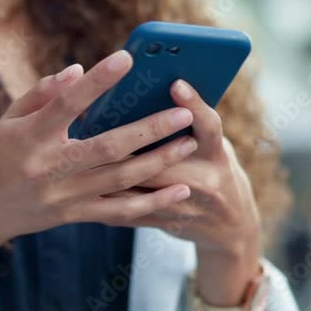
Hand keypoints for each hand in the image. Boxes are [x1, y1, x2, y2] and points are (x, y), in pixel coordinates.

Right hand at [0, 51, 199, 242]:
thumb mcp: (8, 120)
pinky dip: (153, 203)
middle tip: (183, 112)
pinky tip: (180, 191)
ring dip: (159, 162)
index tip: (127, 59)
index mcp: (32, 137)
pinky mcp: (75, 215)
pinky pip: (120, 211)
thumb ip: (42, 94)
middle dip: (149, 129)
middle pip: (108, 147)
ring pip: (121, 179)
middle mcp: (50, 167)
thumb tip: (78, 72)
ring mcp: (65, 196)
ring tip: (188, 143)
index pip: (68, 103)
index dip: (98, 81)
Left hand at [102, 79, 261, 304]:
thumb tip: (158, 89)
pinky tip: (80, 179)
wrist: (231, 226)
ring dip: (107, 169)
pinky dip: (102, 195)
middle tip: (99, 121)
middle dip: (131, 142)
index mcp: (217, 155)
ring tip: (82, 149)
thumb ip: (191, 122)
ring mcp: (183, 208)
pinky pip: (126, 210)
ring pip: (138, 187)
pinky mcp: (163, 223)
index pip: (209, 126)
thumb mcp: (212, 142)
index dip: (194, 105)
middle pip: (163, 160)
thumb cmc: (214, 167)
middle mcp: (205, 182)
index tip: (175, 84)